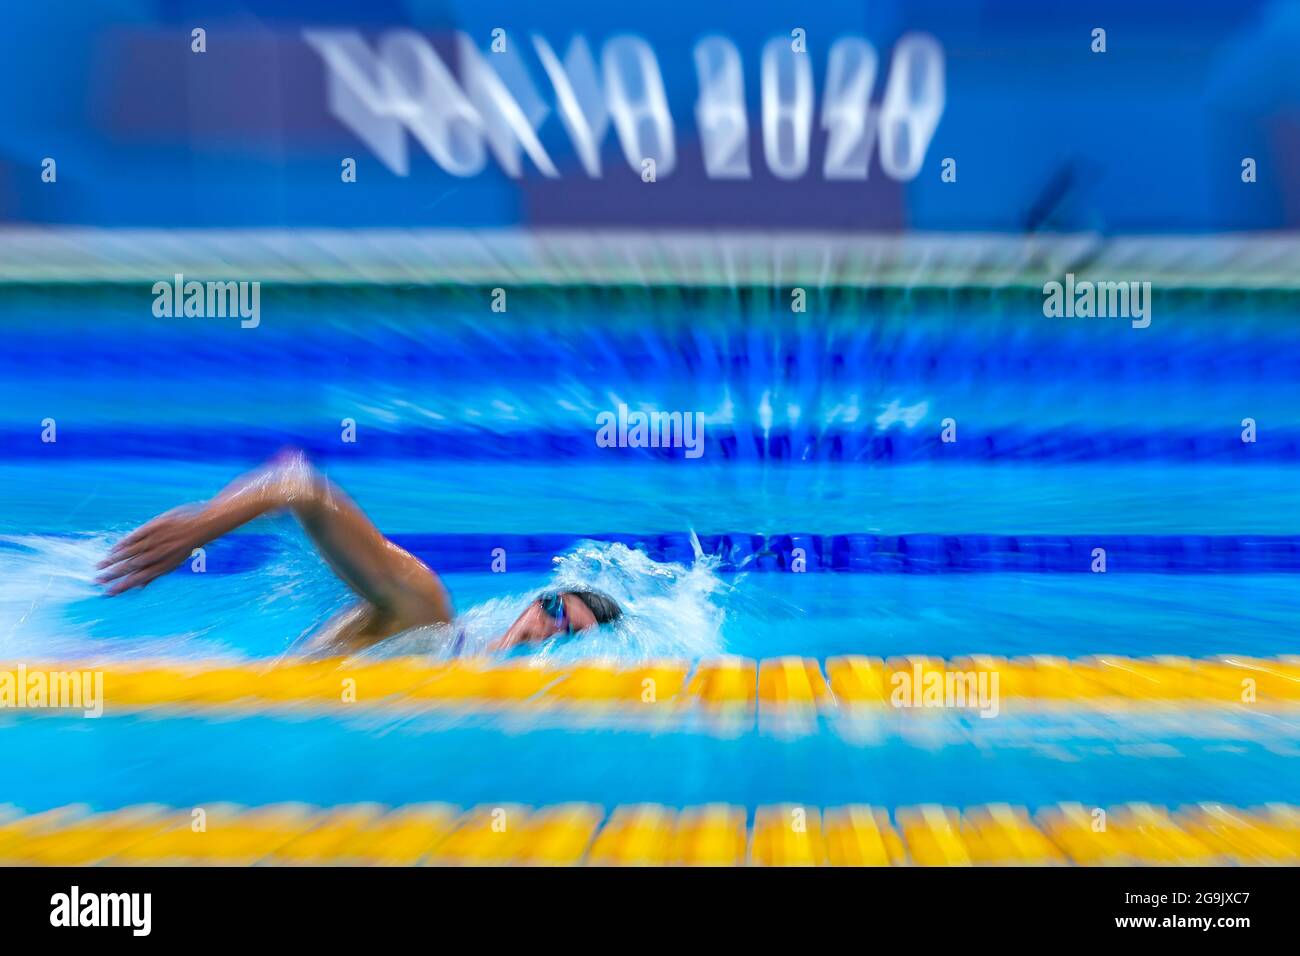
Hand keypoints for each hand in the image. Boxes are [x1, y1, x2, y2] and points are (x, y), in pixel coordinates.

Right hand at [96, 505, 211, 594]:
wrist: (206, 522)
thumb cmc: (190, 543)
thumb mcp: (176, 561)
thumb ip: (157, 573)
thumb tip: (141, 587)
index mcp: (166, 565)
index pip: (140, 578)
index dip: (123, 586)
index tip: (108, 593)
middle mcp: (160, 554)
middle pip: (132, 567)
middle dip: (113, 575)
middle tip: (97, 581)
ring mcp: (157, 540)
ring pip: (131, 552)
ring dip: (114, 560)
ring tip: (99, 566)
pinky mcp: (155, 526)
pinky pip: (135, 536)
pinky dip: (123, 544)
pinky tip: (112, 550)